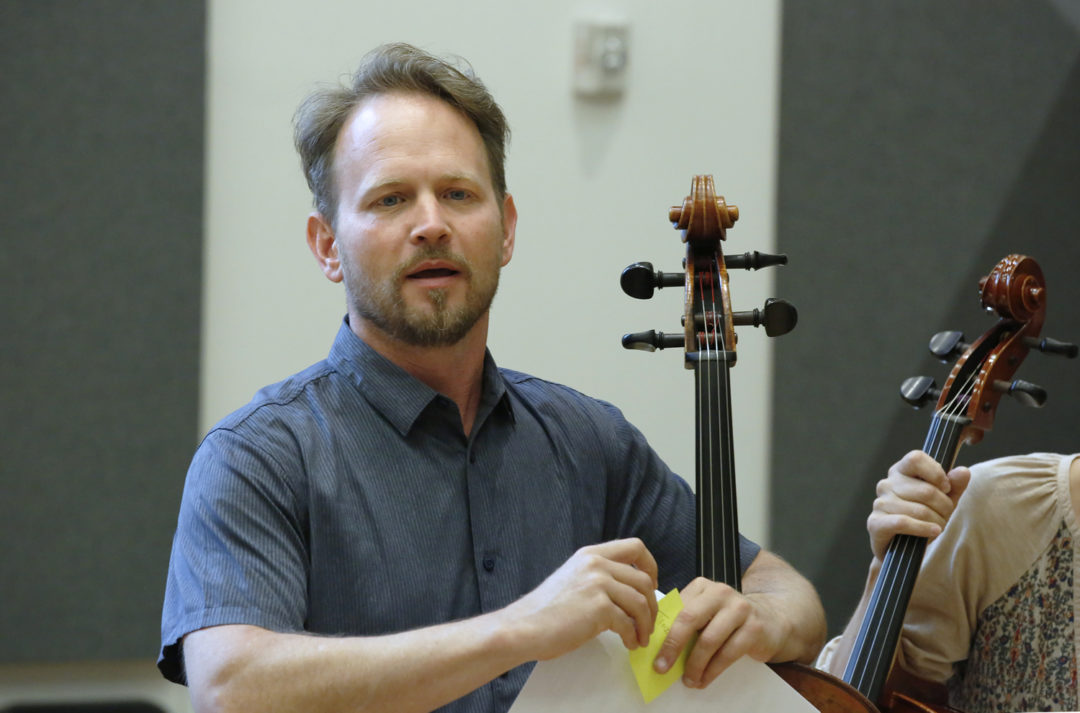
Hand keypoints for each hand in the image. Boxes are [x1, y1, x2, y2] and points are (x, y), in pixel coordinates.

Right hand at [500, 538, 658, 661]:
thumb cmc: (544, 611)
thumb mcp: (572, 578)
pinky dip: (632, 636)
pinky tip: (628, 643)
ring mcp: (598, 584)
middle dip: (651, 604)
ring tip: (640, 638)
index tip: (652, 584)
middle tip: (648, 622)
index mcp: (590, 555)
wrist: (523, 627)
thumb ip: (597, 576)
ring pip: (641, 602)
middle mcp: (596, 564)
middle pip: (643, 579)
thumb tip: (626, 591)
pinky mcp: (599, 608)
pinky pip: (629, 623)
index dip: (650, 566)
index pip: (635, 547)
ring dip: (645, 624)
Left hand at [651, 577, 781, 687]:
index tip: (650, 651)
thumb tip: (657, 645)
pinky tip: (705, 679)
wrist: (771, 621)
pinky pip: (728, 653)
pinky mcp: (754, 627)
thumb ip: (685, 621)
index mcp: (702, 587)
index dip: (661, 630)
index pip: (676, 608)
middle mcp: (720, 592)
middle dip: (672, 646)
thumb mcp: (706, 613)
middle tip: (661, 667)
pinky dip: (713, 670)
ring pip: (709, 640)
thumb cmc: (729, 620)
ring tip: (688, 680)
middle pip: (689, 619)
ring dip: (695, 665)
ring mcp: (739, 608)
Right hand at [868, 450, 970, 561]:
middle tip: (945, 515)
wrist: (904, 550)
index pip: (916, 459)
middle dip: (944, 506)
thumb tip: (963, 471)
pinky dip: (923, 529)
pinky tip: (933, 532)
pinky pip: (904, 522)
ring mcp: (879, 503)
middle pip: (925, 490)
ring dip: (936, 521)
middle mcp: (886, 484)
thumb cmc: (923, 519)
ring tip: (937, 527)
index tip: (946, 487)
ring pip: (919, 510)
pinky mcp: (875, 523)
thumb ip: (954, 486)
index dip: (935, 472)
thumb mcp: (943, 501)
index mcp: (900, 471)